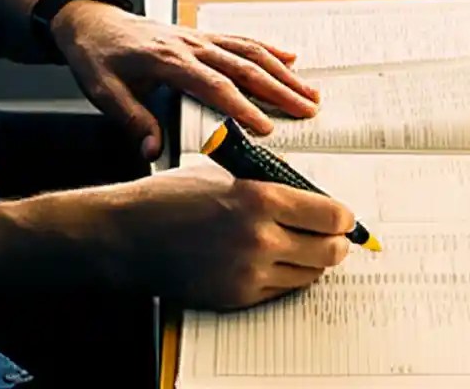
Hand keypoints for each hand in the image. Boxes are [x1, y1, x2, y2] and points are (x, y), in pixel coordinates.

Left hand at [52, 2, 320, 158]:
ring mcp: (199, 38)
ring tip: (309, 93)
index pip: (215, 87)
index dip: (243, 108)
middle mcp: (191, 46)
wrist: (90, 21)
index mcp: (169, 61)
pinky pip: (241, 41)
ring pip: (250, 53)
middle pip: (245, 68)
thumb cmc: (97, 56)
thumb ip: (132, 121)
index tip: (266, 129)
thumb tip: (152, 150)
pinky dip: (268, 50)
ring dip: (283, 73)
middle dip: (280, 91)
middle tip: (308, 111)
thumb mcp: (104, 93)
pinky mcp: (202, 36)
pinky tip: (290, 59)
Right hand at [107, 163, 354, 307]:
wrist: (127, 236)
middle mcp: (262, 239)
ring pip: (309, 275)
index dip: (342, 218)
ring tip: (298, 246)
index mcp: (262, 199)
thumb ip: (269, 181)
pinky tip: (269, 261)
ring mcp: (250, 273)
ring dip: (310, 261)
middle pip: (330, 251)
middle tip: (330, 236)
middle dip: (335, 243)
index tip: (341, 217)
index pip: (333, 216)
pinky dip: (283, 276)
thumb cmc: (170, 197)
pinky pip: (281, 290)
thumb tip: (308, 192)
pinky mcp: (237, 297)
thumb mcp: (224, 173)